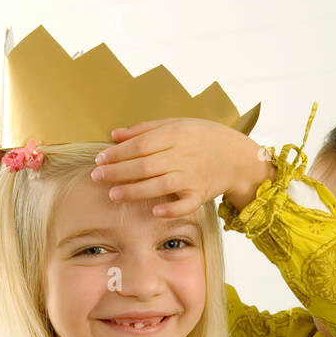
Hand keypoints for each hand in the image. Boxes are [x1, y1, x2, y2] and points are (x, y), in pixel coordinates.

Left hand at [89, 117, 272, 216]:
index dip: (118, 153)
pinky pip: (185, 204)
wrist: (237, 157)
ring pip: (159, 185)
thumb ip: (145, 129)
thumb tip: (115, 135)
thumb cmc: (202, 138)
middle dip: (119, 172)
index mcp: (175, 134)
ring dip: (135, 191)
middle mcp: (183, 155)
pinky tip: (155, 211)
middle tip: (98, 178)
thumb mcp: (176, 125)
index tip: (100, 160)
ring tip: (114, 194)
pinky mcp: (200, 195)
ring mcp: (192, 177)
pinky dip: (171, 209)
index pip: (140, 144)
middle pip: (145, 165)